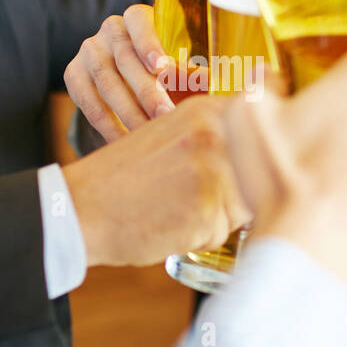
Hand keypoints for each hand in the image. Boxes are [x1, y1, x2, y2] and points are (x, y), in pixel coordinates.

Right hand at [61, 95, 249, 266]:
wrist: (81, 207)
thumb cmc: (124, 178)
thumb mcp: (170, 135)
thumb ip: (213, 133)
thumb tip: (263, 137)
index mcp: (205, 109)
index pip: (265, 128)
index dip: (257, 155)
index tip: (245, 165)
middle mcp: (214, 133)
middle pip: (258, 173)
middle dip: (238, 191)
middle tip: (193, 195)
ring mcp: (213, 171)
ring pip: (245, 205)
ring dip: (219, 216)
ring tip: (178, 208)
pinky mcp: (208, 211)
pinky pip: (224, 232)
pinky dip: (200, 237)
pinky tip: (170, 224)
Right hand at [64, 4, 185, 142]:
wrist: (125, 75)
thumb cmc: (164, 69)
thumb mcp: (178, 62)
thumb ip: (192, 71)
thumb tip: (215, 83)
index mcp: (137, 18)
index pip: (139, 22)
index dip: (149, 43)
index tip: (162, 66)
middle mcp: (110, 30)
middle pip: (126, 59)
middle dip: (147, 91)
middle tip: (166, 115)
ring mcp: (89, 51)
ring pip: (106, 82)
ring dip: (129, 112)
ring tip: (149, 134)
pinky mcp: (74, 75)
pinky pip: (89, 103)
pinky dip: (107, 125)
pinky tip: (125, 141)